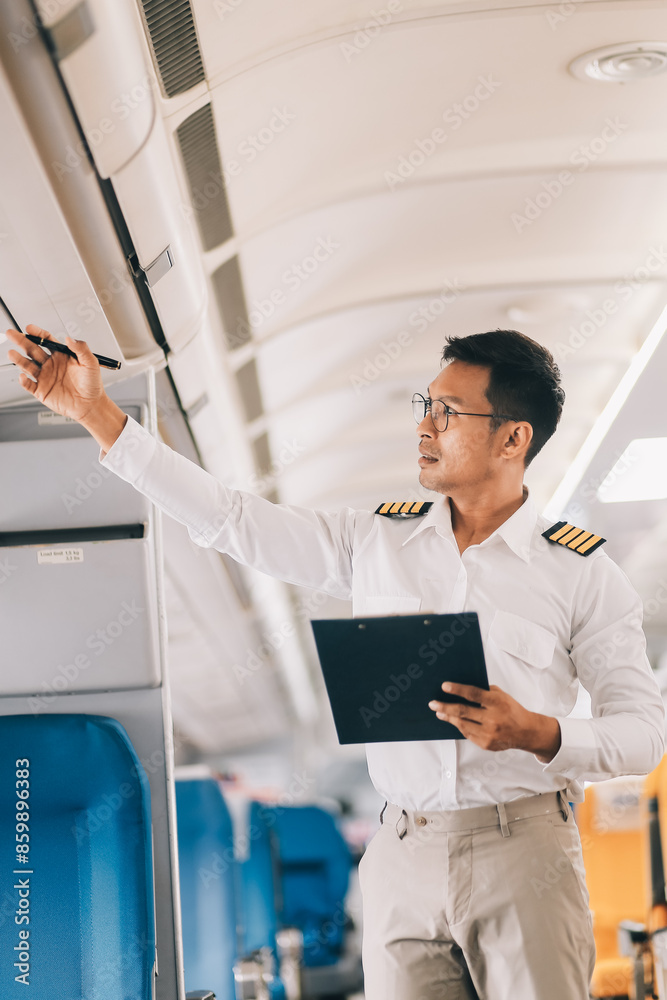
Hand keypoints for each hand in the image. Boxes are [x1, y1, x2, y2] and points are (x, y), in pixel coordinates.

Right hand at [6, 325, 105, 421]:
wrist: (91, 406)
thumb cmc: (92, 385)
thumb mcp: (91, 363)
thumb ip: (81, 349)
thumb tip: (70, 339)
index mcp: (61, 356)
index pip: (46, 340)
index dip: (37, 333)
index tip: (29, 328)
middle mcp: (51, 365)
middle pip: (32, 350)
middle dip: (22, 341)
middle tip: (12, 334)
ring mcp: (45, 377)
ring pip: (28, 366)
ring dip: (19, 359)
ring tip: (12, 353)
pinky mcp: (41, 391)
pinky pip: (29, 385)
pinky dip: (24, 381)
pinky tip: (22, 376)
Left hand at [428, 682, 561, 760]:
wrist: (526, 732)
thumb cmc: (511, 710)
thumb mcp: (501, 695)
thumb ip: (484, 691)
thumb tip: (461, 689)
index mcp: (497, 702)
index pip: (473, 694)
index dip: (458, 689)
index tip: (444, 686)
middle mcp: (493, 718)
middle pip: (463, 711)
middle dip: (445, 707)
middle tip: (433, 703)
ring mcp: (489, 733)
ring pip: (462, 724)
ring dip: (448, 717)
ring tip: (439, 712)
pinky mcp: (486, 744)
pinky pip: (467, 734)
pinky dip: (459, 726)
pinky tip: (452, 720)